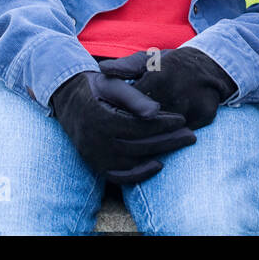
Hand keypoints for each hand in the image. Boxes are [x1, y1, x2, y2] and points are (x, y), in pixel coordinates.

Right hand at [49, 71, 195, 184]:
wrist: (67, 97)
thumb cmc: (96, 86)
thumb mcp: (113, 83)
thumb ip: (134, 97)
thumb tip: (155, 111)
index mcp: (100, 118)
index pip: (138, 126)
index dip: (163, 123)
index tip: (182, 119)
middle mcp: (94, 140)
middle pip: (138, 145)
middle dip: (168, 141)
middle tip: (190, 136)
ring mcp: (92, 155)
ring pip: (131, 162)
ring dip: (158, 155)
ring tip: (179, 145)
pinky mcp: (93, 164)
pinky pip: (117, 176)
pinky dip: (138, 175)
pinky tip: (158, 165)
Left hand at [98, 47, 237, 129]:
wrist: (211, 67)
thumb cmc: (172, 64)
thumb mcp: (149, 59)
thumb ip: (126, 66)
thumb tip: (102, 69)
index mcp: (160, 74)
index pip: (134, 100)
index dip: (122, 109)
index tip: (112, 115)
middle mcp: (178, 89)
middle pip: (148, 118)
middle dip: (134, 126)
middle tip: (120, 133)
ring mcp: (193, 104)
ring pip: (165, 129)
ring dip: (152, 135)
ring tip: (135, 141)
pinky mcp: (205, 115)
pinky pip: (183, 132)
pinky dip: (172, 136)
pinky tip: (161, 139)